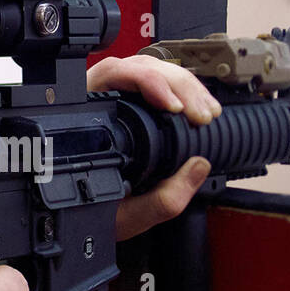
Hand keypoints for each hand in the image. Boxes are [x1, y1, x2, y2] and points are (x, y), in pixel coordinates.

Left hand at [87, 55, 218, 239]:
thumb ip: (162, 200)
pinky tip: (199, 108)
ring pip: (151, 70)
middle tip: (202, 114)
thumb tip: (198, 167)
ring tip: (207, 113)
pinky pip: (156, 84)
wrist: (82, 223)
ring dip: (185, 86)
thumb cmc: (97, 214)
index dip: (149, 82)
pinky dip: (182, 92)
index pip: (113, 74)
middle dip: (178, 85)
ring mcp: (112, 100)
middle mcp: (94, 103)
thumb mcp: (127, 217)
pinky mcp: (129, 104)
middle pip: (139, 67)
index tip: (176, 108)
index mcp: (85, 121)